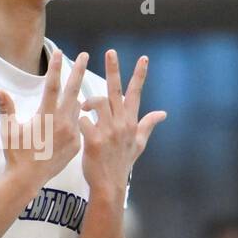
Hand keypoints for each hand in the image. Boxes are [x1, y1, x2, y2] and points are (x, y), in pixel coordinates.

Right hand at [0, 49, 87, 188]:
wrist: (27, 179)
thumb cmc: (16, 154)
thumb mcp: (9, 130)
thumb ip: (7, 108)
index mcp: (45, 116)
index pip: (51, 85)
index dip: (55, 68)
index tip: (59, 52)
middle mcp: (62, 122)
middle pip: (73, 91)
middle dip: (79, 71)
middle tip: (86, 55)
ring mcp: (72, 134)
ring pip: (77, 109)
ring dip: (76, 98)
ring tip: (74, 90)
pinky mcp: (76, 145)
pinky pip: (78, 127)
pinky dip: (75, 120)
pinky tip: (69, 120)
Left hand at [79, 50, 165, 192]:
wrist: (110, 185)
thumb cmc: (122, 163)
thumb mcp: (138, 144)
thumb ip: (148, 125)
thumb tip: (163, 113)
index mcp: (131, 122)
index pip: (136, 93)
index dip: (140, 75)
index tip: (143, 58)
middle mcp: (122, 124)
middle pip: (116, 90)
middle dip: (114, 70)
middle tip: (110, 52)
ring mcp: (109, 131)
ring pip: (99, 102)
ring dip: (89, 100)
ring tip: (83, 105)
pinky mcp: (95, 140)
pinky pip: (84, 120)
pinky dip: (79, 118)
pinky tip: (75, 122)